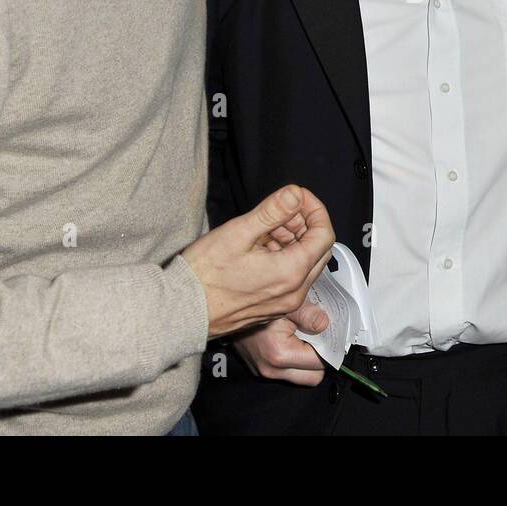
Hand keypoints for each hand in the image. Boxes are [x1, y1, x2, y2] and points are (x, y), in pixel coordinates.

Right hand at [182, 185, 334, 337]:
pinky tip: (260, 246)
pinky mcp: (272, 307)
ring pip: (305, 264)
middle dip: (305, 224)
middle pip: (319, 250)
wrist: (182, 310)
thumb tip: (295, 195)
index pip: (324, 235)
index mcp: (290, 273)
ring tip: (265, 227)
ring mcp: (283, 303)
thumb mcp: (238, 233)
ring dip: (294, 240)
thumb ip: (272, 211)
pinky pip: (291, 278)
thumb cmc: (204, 275)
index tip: (298, 197)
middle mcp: (294, 293)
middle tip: (282, 210)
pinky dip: (284, 257)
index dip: (315, 210)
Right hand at [233, 301, 329, 385]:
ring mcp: (265, 373)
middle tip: (317, 337)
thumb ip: (308, 314)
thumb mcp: (286, 304)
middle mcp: (272, 370)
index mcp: (280, 355)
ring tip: (303, 337)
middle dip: (319, 359)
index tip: (329, 333)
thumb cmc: (254, 306)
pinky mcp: (261, 370)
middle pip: (313, 377)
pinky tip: (291, 340)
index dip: (329, 347)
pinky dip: (294, 360)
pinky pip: (287, 372)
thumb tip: (325, 324)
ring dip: (306, 361)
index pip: (320, 362)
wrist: (224, 310)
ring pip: (301, 377)